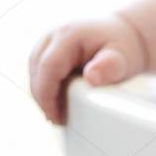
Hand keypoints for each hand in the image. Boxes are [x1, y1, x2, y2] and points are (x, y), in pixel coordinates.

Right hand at [28, 13, 147, 124]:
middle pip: (36, 70)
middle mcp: (53, 35)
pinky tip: (55, 104)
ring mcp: (47, 41)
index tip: (55, 116)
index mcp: (68, 36)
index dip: (47, 94)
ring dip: (42, 95)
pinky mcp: (47, 50)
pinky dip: (44, 89)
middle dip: (43, 99)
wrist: (121, 34)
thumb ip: (108, 67)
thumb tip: (91, 78)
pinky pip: (38, 71)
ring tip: (57, 115)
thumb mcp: (121, 59)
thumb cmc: (121, 48)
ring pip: (34, 72)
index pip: (48, 66)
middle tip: (58, 120)